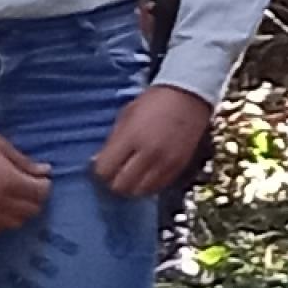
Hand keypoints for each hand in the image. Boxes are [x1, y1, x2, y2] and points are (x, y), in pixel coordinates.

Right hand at [0, 102, 53, 235]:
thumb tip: (45, 171)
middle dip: (35, 199)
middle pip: (29, 211)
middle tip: (31, 187)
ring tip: (15, 197)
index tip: (42, 179)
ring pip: (13, 224)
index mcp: (7, 180)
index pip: (39, 194)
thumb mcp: (0, 146)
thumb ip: (24, 163)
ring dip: (19, 212)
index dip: (45, 186)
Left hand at [91, 83, 211, 197]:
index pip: (105, 170)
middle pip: (121, 186)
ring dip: (131, 186)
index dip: (100, 171)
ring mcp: (165, 163)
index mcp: (131, 137)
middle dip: (113, 182)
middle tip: (114, 174)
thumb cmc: (154, 102)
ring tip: (131, 176)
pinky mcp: (178, 167)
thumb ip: (113, 140)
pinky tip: (146, 175)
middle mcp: (148, 153)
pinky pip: (158, 188)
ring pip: (139, 191)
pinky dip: (148, 185)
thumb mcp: (126, 115)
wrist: (189, 96)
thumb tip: (98, 161)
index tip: (102, 166)